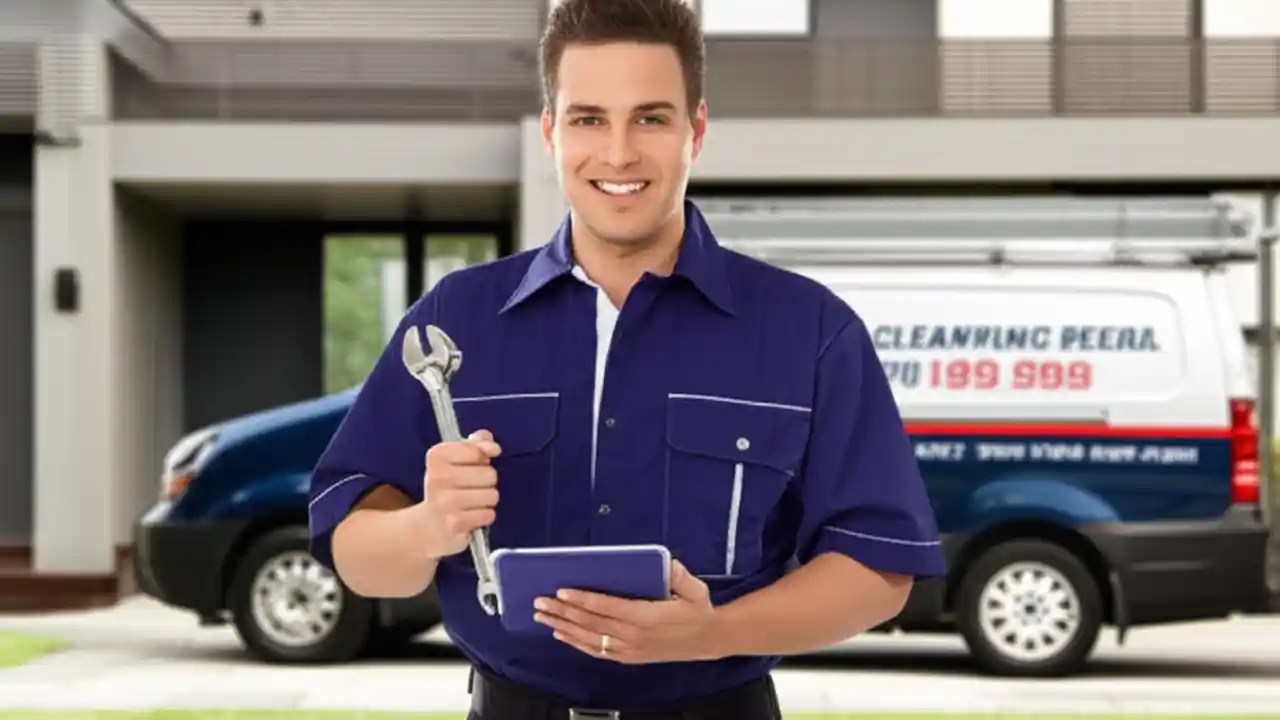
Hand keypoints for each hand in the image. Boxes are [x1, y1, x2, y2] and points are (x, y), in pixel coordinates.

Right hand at [415, 429, 501, 558]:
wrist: (425, 526)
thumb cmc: (446, 489)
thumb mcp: (455, 461)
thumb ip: (476, 446)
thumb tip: (492, 446)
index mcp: (437, 457)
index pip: (478, 451)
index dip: (483, 459)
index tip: (473, 465)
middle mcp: (438, 478)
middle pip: (489, 474)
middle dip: (486, 482)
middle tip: (469, 488)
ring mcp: (446, 502)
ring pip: (492, 495)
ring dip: (486, 501)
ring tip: (469, 503)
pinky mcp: (455, 523)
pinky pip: (488, 514)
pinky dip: (483, 517)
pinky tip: (469, 517)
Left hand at [532, 559, 721, 663]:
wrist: (708, 640)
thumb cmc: (697, 610)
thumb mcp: (694, 589)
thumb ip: (678, 574)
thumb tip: (665, 561)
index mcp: (646, 616)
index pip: (607, 607)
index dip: (583, 600)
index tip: (562, 591)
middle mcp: (633, 635)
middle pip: (591, 623)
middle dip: (562, 611)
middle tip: (540, 601)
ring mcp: (629, 649)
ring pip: (588, 638)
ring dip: (563, 626)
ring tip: (542, 616)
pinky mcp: (628, 657)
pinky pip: (596, 651)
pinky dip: (576, 643)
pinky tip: (561, 634)